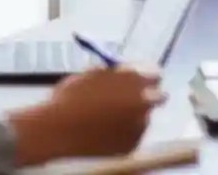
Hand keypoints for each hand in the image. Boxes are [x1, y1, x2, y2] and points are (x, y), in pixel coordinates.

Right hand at [9, 67, 164, 164]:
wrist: (57, 129)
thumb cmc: (69, 97)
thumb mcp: (93, 74)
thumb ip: (114, 73)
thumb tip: (125, 72)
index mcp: (133, 79)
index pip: (155, 74)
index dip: (146, 78)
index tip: (140, 82)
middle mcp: (143, 101)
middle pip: (160, 97)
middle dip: (149, 97)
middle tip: (133, 100)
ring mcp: (139, 126)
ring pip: (143, 119)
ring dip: (133, 117)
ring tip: (104, 120)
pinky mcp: (132, 145)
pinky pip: (132, 136)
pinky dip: (123, 134)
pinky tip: (101, 133)